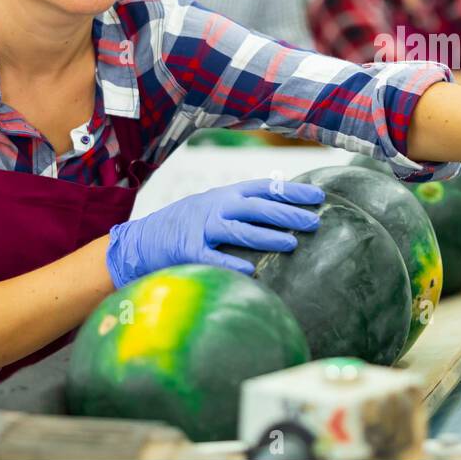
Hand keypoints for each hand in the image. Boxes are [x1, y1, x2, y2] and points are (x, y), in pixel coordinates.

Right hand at [105, 178, 324, 287]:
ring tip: (292, 244)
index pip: (265, 188)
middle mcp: (216, 207)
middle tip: (314, 221)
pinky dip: (230, 264)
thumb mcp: (216, 205)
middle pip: (257, 207)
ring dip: (266, 236)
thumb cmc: (189, 224)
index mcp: (226, 194)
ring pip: (238, 231)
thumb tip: (285, 208)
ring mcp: (201, 228)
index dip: (292, 191)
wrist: (141, 239)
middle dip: (287, 213)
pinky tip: (250, 272)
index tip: (319, 196)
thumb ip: (245, 206)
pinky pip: (211, 258)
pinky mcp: (187, 251)